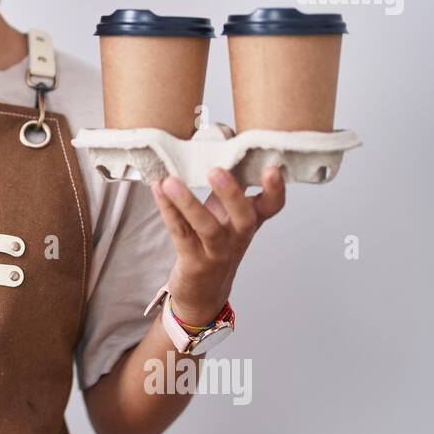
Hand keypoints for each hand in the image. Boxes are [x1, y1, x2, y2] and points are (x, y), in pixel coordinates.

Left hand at [149, 166, 286, 325]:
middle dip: (232, 194)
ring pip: (207, 228)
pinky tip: (158, 190)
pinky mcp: (193, 261)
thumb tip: (224, 141)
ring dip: (189, 203)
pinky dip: (168, 210)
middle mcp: (238, 238)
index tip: (273, 168)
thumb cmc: (215, 243)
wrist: (203, 292)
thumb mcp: (228, 216)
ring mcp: (216, 252)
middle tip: (217, 170)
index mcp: (249, 222)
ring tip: (172, 181)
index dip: (275, 190)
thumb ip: (229, 186)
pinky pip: (180, 233)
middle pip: (244, 218)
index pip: (272, 207)